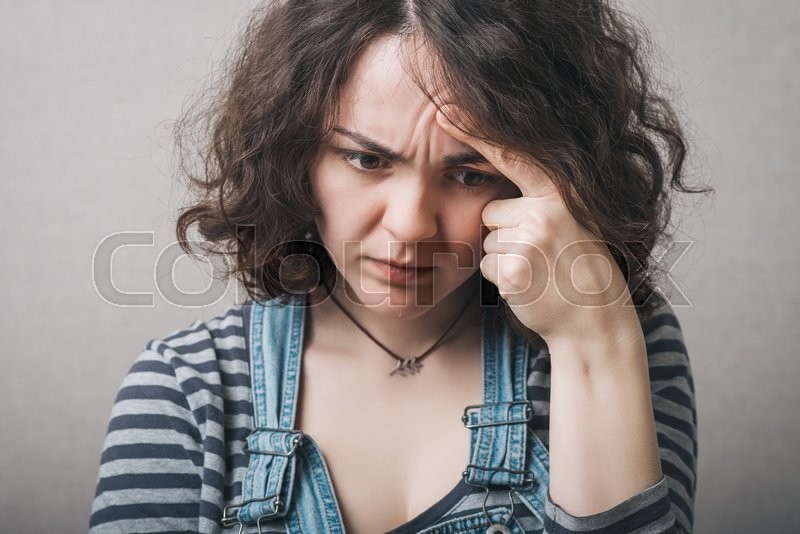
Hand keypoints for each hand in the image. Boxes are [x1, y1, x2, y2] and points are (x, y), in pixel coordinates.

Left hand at [436, 106, 638, 346]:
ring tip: (536, 267)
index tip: (443, 111)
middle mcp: (544, 211)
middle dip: (503, 230)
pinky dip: (499, 278)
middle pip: (490, 210)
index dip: (475, 131)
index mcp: (559, 193)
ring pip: (486, 239)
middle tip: (538, 250)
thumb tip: (495, 191)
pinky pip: (485, 265)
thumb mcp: (570, 220)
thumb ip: (538, 200)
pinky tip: (528, 283)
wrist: (595, 317)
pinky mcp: (513, 271)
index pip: (511, 155)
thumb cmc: (578, 266)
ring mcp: (529, 241)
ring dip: (502, 255)